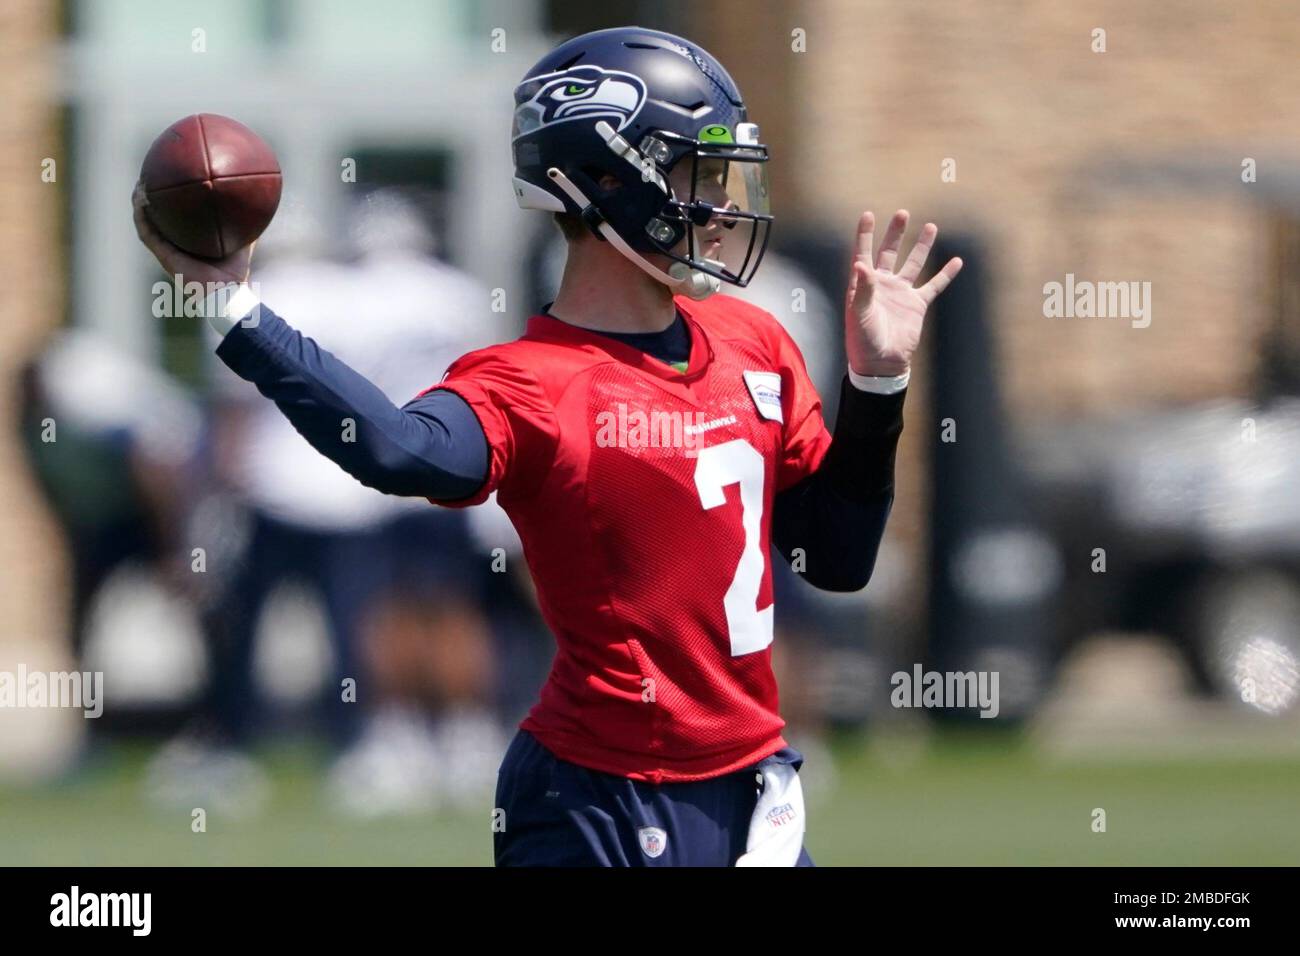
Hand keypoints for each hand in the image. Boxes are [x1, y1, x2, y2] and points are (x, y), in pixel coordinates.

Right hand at [132, 180, 254, 287]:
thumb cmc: (235, 271)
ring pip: (146, 222)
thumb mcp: (242, 241)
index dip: (170, 201)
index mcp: (189, 241)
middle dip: (151, 197)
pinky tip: (141, 199)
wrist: (225, 292)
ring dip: (140, 203)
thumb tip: (262, 205)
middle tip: (151, 177)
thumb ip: (249, 225)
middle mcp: (175, 244)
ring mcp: (166, 250)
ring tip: (140, 184)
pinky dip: (142, 216)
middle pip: (156, 217)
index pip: (175, 217)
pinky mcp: (162, 255)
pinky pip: (146, 232)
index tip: (170, 180)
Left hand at [844, 209, 962, 376]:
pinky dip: (946, 274)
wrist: (881, 364)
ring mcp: (901, 293)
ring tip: (931, 226)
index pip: (863, 253)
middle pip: (889, 252)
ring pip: (914, 263)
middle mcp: (882, 284)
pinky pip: (934, 285)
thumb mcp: (859, 314)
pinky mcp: (917, 305)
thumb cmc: (863, 341)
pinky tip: (956, 261)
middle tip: (903, 213)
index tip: (868, 215)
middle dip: (895, 233)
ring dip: (921, 246)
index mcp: (863, 285)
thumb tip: (861, 263)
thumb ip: (863, 289)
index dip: (865, 235)